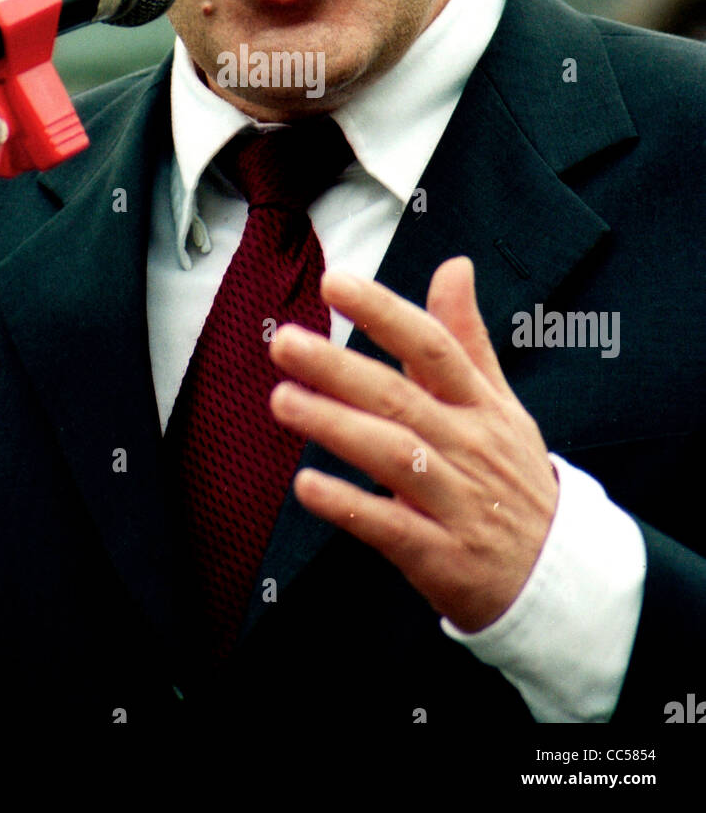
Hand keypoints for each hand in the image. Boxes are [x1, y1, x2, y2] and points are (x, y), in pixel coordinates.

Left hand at [269, 256, 558, 631]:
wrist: (558, 576)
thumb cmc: (512, 478)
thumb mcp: (502, 404)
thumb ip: (466, 337)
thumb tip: (455, 265)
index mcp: (482, 405)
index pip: (433, 346)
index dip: (384, 312)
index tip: (334, 283)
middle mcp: (471, 447)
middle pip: (400, 398)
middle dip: (340, 368)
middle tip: (286, 342)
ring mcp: (459, 503)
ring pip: (394, 456)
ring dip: (336, 427)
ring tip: (283, 400)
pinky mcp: (444, 557)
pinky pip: (393, 528)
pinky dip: (350, 506)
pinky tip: (307, 485)